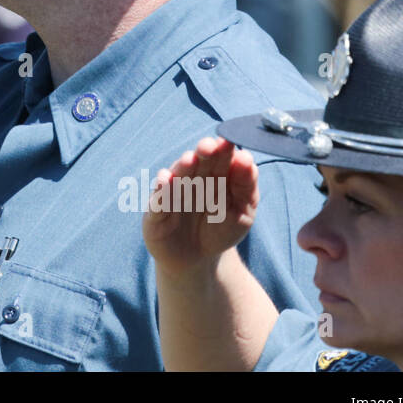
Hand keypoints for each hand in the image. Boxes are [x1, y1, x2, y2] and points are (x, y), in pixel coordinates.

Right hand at [142, 136, 259, 279]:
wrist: (197, 259)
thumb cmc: (220, 230)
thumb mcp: (241, 212)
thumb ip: (245, 186)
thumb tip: (246, 157)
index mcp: (214, 175)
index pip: (220, 158)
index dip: (224, 150)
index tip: (229, 142)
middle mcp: (190, 179)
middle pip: (198, 163)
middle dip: (203, 154)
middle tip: (209, 145)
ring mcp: (171, 194)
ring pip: (177, 177)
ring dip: (182, 168)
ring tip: (190, 160)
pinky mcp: (155, 212)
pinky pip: (158, 200)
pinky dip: (161, 190)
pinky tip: (165, 181)